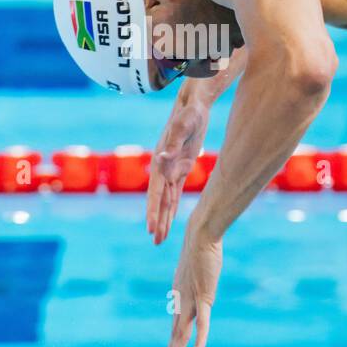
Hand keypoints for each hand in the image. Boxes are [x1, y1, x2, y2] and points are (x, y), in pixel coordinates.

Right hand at [145, 97, 210, 244]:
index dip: (153, 210)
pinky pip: (176, 191)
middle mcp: (164, 167)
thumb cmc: (190, 112)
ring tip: (160, 238)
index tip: (151, 228)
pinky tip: (170, 219)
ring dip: (164, 218)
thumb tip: (162, 159)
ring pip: (167, 199)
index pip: (156, 191)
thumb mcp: (183, 125)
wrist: (195, 104)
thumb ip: (174, 143)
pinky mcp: (182, 166)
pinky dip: (173, 206)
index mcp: (161, 160)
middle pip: (160, 200)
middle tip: (156, 242)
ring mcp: (172, 168)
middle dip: (158, 221)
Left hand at [159, 228, 221, 346]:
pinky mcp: (204, 297)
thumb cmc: (200, 246)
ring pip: (182, 333)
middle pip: (175, 333)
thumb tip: (198, 276)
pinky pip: (202, 323)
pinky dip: (200, 339)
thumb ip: (196, 276)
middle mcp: (181, 301)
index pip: (175, 324)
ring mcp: (191, 300)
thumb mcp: (196, 266)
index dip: (171, 343)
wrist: (200, 234)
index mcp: (179, 295)